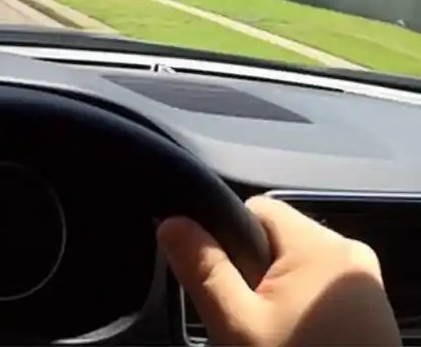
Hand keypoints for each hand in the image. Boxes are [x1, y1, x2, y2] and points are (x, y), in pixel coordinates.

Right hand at [158, 196, 398, 346]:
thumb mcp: (238, 325)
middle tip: (248, 321)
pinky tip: (294, 341)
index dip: (226, 241)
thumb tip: (173, 224)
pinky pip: (318, 291)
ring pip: (295, 269)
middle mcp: (351, 256)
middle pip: (275, 241)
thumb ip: (204, 270)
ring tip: (272, 337)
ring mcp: (366, 285)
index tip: (225, 284)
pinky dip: (298, 310)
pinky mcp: (370, 310)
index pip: (255, 209)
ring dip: (274, 295)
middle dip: (252, 274)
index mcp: (322, 248)